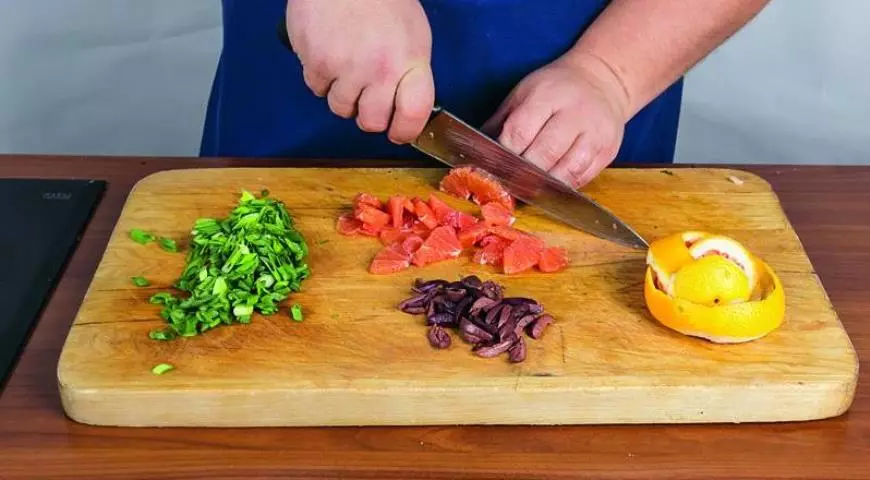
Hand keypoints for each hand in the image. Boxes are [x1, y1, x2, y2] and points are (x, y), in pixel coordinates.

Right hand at [286, 0, 433, 142]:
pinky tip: (327, 52)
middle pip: (372, 122)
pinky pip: (316, 89)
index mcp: (411, 60)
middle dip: (368, 115)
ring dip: (342, 95)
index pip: (414, 114)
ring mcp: (347, 68)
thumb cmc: (382, 1)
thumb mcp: (413, 34)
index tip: (397, 133)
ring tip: (345, 66)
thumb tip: (404, 107)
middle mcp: (381, 69)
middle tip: (365, 97)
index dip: (405, 131)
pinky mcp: (317, 63)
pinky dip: (320, 77)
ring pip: (340, 109)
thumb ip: (410, 72)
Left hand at [482, 53, 629, 187]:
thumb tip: (475, 155)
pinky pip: (584, 177)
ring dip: (544, 187)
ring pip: (567, 170)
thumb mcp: (522, 94)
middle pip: (545, 154)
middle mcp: (575, 113)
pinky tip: (550, 188)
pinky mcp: (608, 150)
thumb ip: (500, 124)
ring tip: (528, 192)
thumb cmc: (554, 90)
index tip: (492, 171)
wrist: (601, 80)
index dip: (505, 156)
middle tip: (507, 187)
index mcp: (547, 95)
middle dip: (523, 175)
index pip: (520, 132)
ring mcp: (596, 132)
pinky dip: (564, 187)